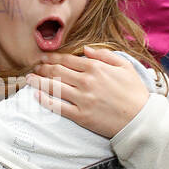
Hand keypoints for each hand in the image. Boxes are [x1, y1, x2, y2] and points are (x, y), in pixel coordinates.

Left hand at [26, 46, 149, 138]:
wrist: (139, 119)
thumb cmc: (134, 92)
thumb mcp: (124, 66)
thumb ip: (104, 55)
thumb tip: (86, 49)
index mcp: (95, 68)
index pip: (67, 60)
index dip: (52, 57)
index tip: (44, 57)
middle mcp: (86, 82)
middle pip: (57, 71)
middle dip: (42, 68)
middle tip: (34, 67)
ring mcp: (82, 99)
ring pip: (53, 87)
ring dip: (38, 81)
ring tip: (29, 79)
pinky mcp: (80, 115)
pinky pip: (58, 107)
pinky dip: (44, 100)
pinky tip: (35, 96)